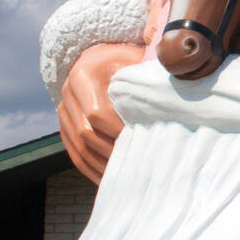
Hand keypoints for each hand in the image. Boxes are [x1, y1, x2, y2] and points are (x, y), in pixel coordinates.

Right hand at [57, 42, 145, 184]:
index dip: (119, 131)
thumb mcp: (135, 58)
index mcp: (83, 76)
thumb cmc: (124, 60)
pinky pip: (74, 154)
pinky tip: (108, 180)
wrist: (99, 58)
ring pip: (79, 148)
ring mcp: (63, 112)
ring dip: (101, 166)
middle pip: (86, 133)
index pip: (97, 113)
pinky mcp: (65, 127)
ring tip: (125, 177)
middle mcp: (67, 94)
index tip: (143, 141)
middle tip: (137, 164)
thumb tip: (176, 67)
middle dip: (112, 152)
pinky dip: (91, 169)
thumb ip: (150, 65)